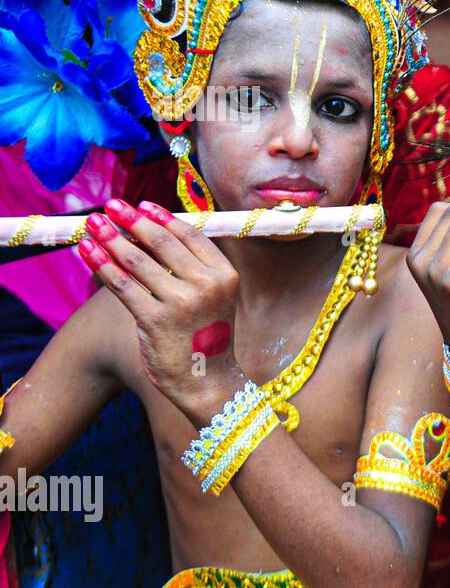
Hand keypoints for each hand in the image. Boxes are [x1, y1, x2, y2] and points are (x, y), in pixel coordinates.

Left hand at [77, 199, 243, 421]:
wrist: (208, 382)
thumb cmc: (205, 338)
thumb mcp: (212, 299)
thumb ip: (191, 269)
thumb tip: (151, 234)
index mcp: (226, 275)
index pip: (191, 235)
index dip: (163, 217)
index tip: (142, 205)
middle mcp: (207, 285)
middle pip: (163, 242)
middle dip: (133, 220)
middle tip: (111, 206)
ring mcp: (182, 303)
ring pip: (137, 261)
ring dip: (110, 237)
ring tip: (93, 223)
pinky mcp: (155, 320)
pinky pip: (122, 285)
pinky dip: (101, 265)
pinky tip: (87, 251)